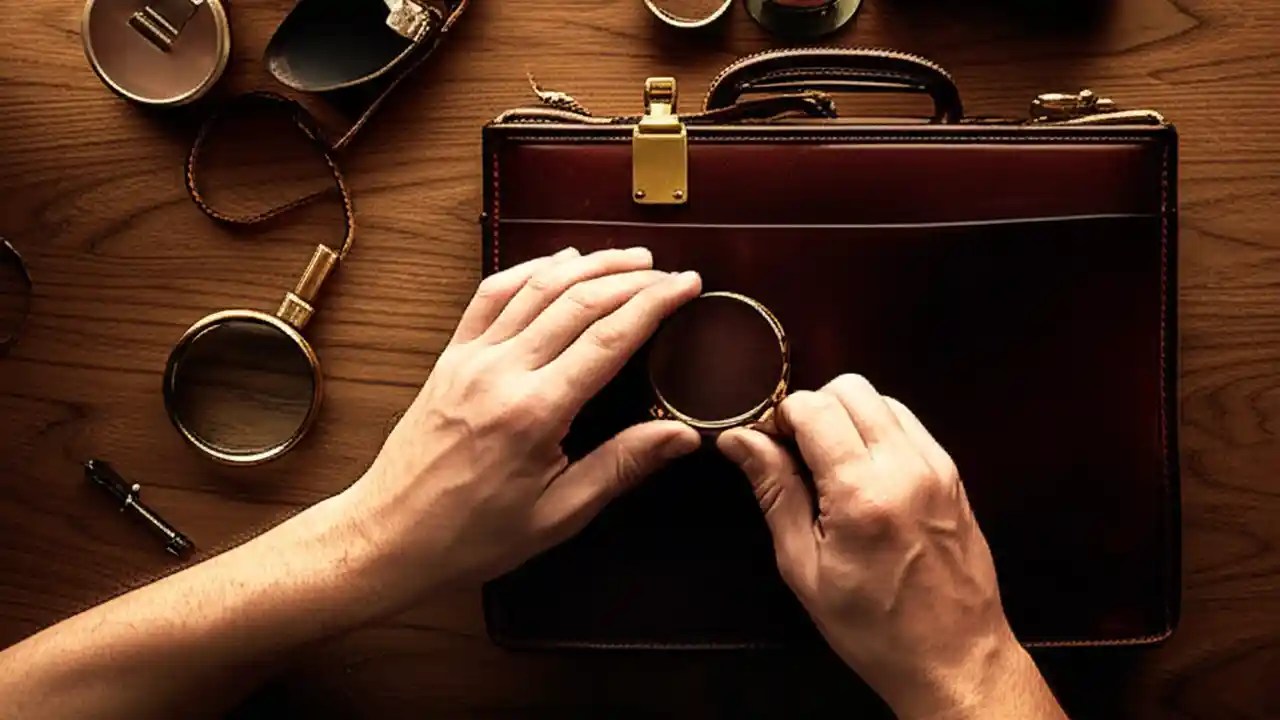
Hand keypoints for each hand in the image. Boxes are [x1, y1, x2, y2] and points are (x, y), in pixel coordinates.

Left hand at [339, 247, 702, 602]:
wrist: (389, 537)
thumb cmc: (469, 536)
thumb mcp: (558, 514)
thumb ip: (621, 466)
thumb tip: (679, 436)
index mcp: (533, 413)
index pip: (609, 338)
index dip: (655, 303)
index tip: (687, 284)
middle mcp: (500, 373)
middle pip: (577, 301)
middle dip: (630, 277)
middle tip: (668, 271)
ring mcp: (469, 359)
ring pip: (536, 288)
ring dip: (587, 264)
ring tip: (627, 257)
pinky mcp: (450, 358)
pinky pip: (490, 296)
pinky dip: (529, 272)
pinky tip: (556, 264)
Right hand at [717, 375, 1064, 719]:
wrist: (955, 658)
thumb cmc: (875, 628)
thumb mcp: (804, 567)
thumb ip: (774, 491)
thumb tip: (740, 441)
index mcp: (862, 492)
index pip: (813, 407)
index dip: (779, 418)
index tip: (767, 446)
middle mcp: (906, 467)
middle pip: (849, 387)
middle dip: (813, 408)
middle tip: (795, 453)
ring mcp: (936, 466)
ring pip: (881, 399)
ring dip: (847, 417)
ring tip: (829, 465)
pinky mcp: (952, 474)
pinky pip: (908, 424)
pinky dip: (877, 431)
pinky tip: (862, 474)